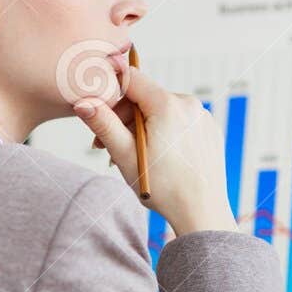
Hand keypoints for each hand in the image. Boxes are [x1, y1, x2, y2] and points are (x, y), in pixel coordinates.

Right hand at [70, 52, 238, 235]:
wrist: (202, 212)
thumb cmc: (163, 188)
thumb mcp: (125, 154)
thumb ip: (103, 124)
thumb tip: (82, 102)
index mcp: (167, 104)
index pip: (131, 79)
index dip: (111, 94)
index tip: (100, 115)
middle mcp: (189, 103)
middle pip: (146, 98)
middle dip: (124, 119)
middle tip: (108, 148)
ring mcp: (202, 116)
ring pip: (161, 111)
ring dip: (142, 128)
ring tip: (132, 156)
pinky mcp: (209, 130)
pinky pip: (179, 122)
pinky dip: (164, 133)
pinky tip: (157, 157)